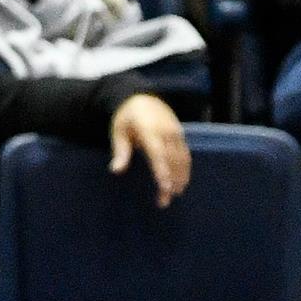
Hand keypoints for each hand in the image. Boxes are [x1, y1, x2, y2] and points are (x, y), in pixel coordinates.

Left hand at [108, 94, 189, 208]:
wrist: (144, 100)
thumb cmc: (127, 118)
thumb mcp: (118, 131)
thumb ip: (120, 151)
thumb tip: (115, 170)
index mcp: (149, 129)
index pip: (158, 153)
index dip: (162, 170)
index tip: (164, 186)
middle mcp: (166, 131)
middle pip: (171, 160)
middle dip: (171, 181)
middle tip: (164, 200)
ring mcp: (176, 134)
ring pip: (182, 160)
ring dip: (180, 178)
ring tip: (173, 195)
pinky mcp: (181, 137)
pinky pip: (185, 156)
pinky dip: (184, 170)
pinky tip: (180, 183)